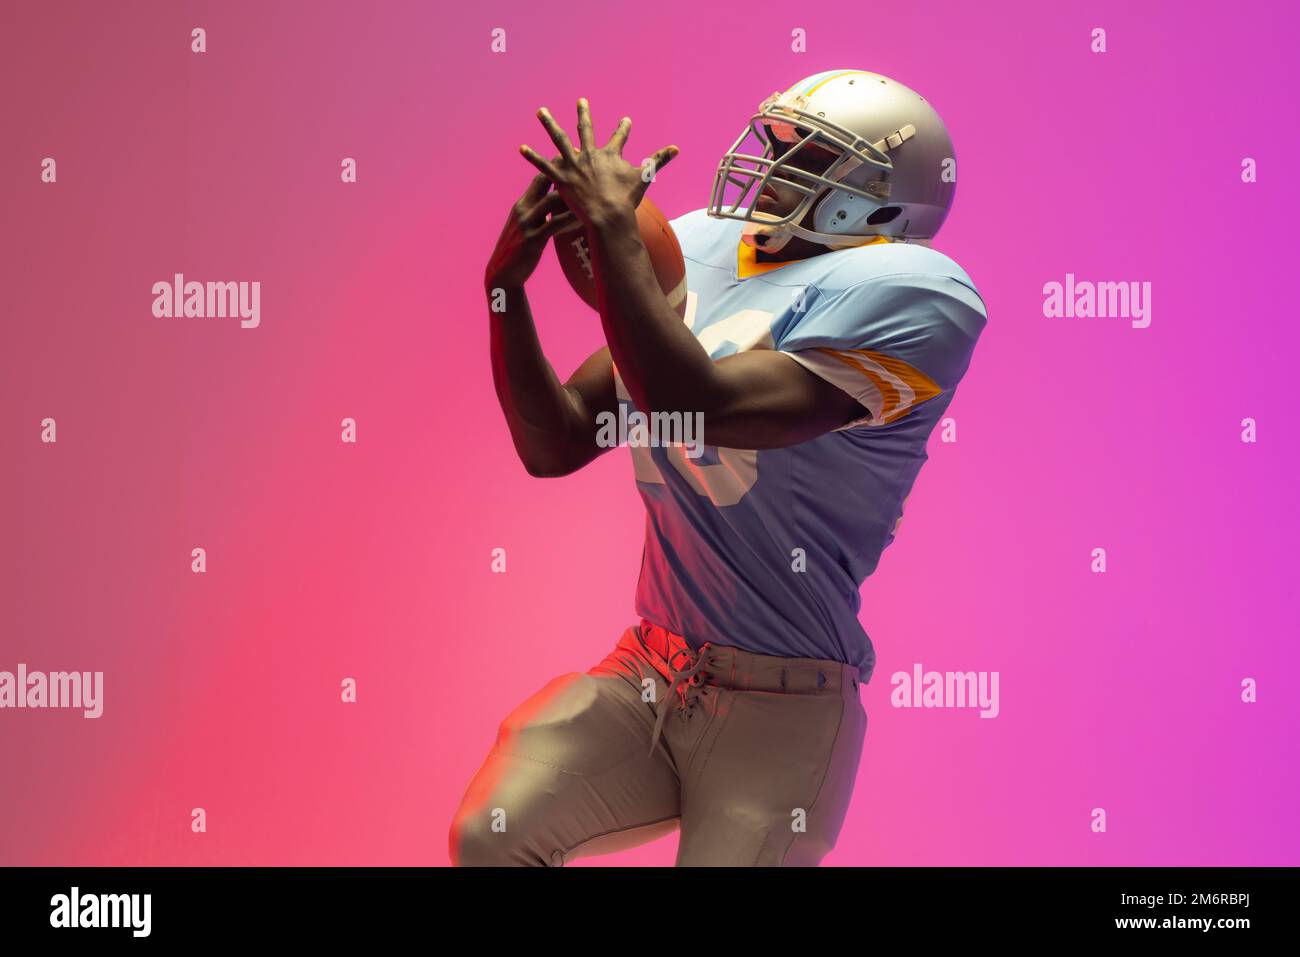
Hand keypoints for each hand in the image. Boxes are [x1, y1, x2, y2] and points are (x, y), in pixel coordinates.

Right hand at [484, 164, 579, 290]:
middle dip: (566, 170)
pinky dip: (571, 219)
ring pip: (552, 200)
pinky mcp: (532, 239)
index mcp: (522, 204)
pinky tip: (585, 218)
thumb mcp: (526, 227)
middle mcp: (523, 208)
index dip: (556, 164)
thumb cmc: (518, 250)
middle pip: (545, 179)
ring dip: (573, 194)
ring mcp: (527, 223)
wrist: (503, 272)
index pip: (540, 176)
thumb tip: (556, 205)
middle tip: (588, 163)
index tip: (574, 156)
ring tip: (592, 190)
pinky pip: (555, 225)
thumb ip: (539, 214)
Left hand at [520, 98, 677, 228]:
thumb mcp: (644, 178)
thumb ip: (659, 161)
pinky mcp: (560, 178)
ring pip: (559, 139)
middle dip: (584, 114)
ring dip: (549, 124)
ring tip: (540, 111)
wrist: (607, 215)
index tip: (625, 120)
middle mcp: (589, 154)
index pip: (619, 136)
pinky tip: (522, 148)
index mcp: (609, 154)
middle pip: (585, 129)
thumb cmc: (625, 198)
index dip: (623, 128)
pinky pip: (544, 165)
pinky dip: (533, 157)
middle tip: (581, 101)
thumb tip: (677, 148)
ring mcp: (573, 165)